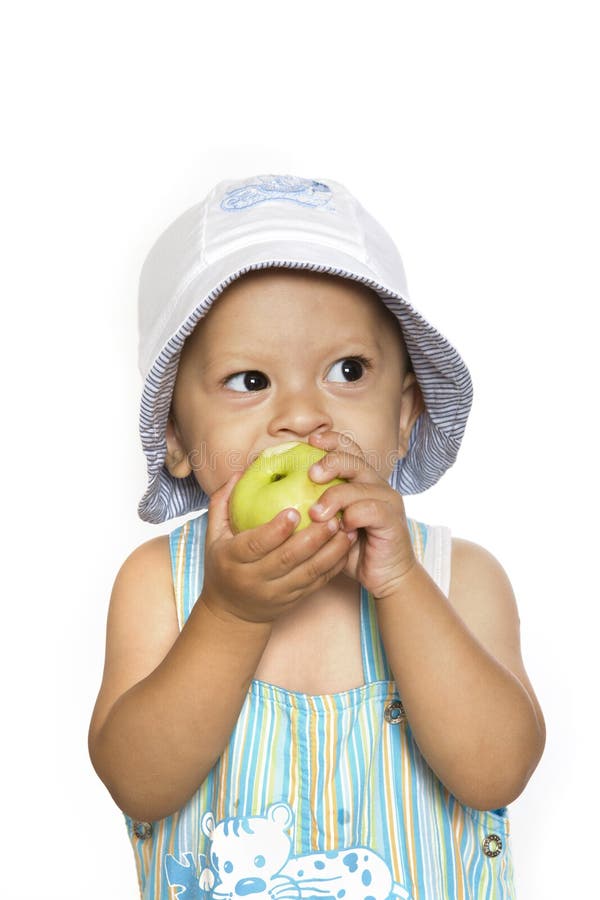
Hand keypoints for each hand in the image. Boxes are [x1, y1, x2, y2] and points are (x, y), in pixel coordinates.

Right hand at [201, 472, 357, 623]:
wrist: (232, 613)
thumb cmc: (223, 565)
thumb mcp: (213, 536)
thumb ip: (223, 503)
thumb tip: (240, 472)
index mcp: (233, 560)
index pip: (255, 545)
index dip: (276, 530)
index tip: (294, 511)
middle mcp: (255, 579)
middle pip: (287, 559)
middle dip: (312, 538)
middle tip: (331, 517)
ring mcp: (277, 592)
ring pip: (308, 572)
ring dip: (331, 551)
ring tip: (346, 529)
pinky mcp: (294, 599)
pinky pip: (318, 582)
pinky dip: (334, 565)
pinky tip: (346, 546)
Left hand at [306, 431, 417, 599]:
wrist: (384, 575)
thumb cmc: (351, 549)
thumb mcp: (328, 525)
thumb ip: (312, 506)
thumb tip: (273, 494)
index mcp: (360, 480)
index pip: (348, 449)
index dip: (331, 441)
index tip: (309, 441)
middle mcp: (375, 484)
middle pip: (354, 460)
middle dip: (330, 462)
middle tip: (310, 475)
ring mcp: (387, 500)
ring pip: (359, 486)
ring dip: (335, 496)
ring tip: (315, 514)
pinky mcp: (393, 520)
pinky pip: (371, 510)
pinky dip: (353, 515)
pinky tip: (342, 527)